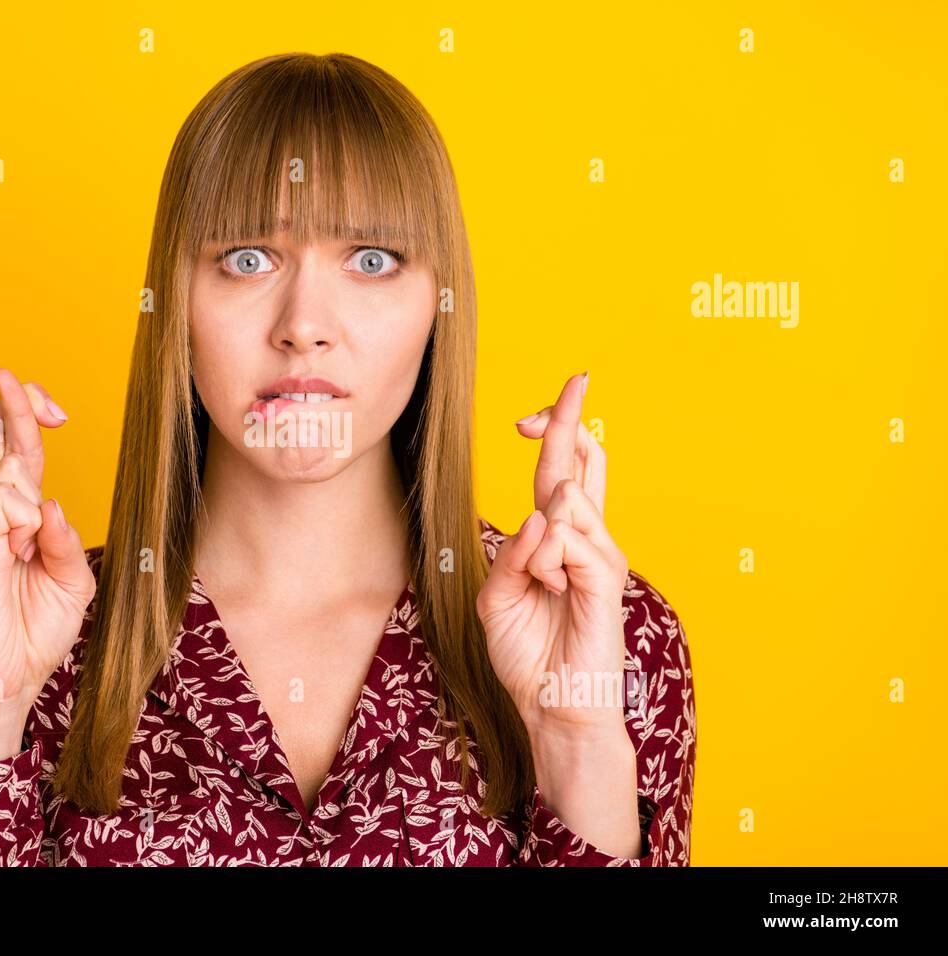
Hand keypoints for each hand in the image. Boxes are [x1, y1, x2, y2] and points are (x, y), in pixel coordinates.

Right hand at [0, 368, 95, 727]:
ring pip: (7, 469)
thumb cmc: (34, 633)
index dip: (29, 412)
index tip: (57, 408)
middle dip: (19, 402)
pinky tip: (23, 551)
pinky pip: (4, 505)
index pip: (12, 445)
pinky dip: (26, 521)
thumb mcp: (71, 582)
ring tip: (30, 550)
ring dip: (34, 497)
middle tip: (49, 403)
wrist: (5, 681)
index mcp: (10, 515)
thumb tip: (53, 506)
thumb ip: (66, 541)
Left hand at [476, 371, 630, 739]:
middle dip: (570, 416)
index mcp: (557, 537)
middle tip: (576, 378)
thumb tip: (539, 515)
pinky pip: (569, 541)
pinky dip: (548, 561)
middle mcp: (584, 537)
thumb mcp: (498, 596)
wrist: (552, 705)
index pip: (563, 470)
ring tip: (543, 582)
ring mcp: (600, 554)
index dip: (555, 432)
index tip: (534, 412)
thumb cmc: (526, 653)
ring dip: (538, 539)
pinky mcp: (607, 577)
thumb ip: (511, 553)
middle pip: (581, 460)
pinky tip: (554, 586)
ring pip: (565, 502)